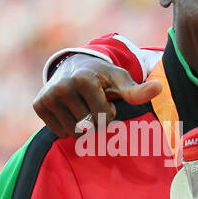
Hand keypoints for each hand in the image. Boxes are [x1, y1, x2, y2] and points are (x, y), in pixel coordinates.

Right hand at [34, 55, 162, 138]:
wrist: (75, 66)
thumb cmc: (103, 76)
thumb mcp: (121, 80)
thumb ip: (137, 91)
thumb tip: (159, 88)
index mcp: (84, 80)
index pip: (104, 117)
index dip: (110, 113)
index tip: (106, 99)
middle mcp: (62, 87)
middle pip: (89, 127)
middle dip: (96, 120)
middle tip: (93, 104)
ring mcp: (47, 96)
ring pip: (75, 132)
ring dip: (83, 126)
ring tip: (82, 107)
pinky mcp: (38, 105)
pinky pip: (60, 132)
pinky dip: (69, 127)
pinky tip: (70, 111)